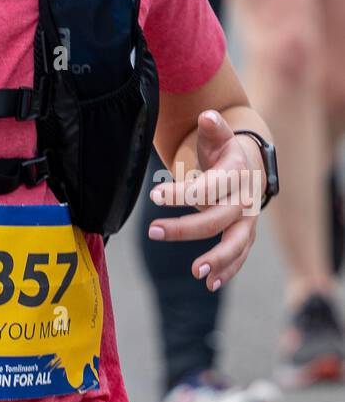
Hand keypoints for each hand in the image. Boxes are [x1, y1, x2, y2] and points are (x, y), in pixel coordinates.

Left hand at [147, 111, 263, 290]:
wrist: (249, 165)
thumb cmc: (224, 150)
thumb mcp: (218, 135)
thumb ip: (213, 127)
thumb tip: (207, 116)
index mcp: (235, 174)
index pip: (207, 186)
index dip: (181, 192)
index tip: (154, 195)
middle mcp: (244, 200)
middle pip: (217, 219)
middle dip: (185, 228)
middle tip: (153, 231)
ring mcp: (247, 221)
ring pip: (235, 243)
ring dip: (217, 260)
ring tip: (195, 273)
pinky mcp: (244, 235)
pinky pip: (239, 256)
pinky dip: (227, 271)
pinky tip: (210, 285)